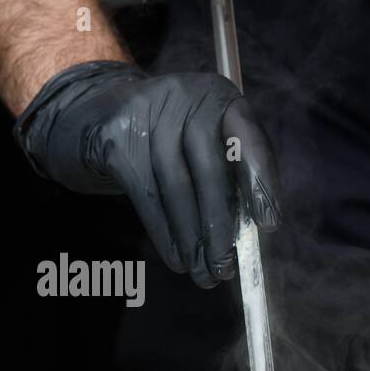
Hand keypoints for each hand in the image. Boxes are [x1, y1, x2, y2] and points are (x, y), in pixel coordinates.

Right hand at [14, 61, 280, 287]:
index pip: (249, 140)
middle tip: (227, 268)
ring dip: (192, 239)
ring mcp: (146, 113)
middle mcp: (185, 96)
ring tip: (204, 274)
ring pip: (176, 187)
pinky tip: (178, 260)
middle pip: (209, 170)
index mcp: (220, 96)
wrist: (100, 112)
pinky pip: (146, 195)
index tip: (269, 225)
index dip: (261, 183)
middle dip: (220, 227)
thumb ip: (232, 171)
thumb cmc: (174, 138)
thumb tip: (255, 231)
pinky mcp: (116, 139)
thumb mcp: (207, 139)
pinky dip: (165, 233)